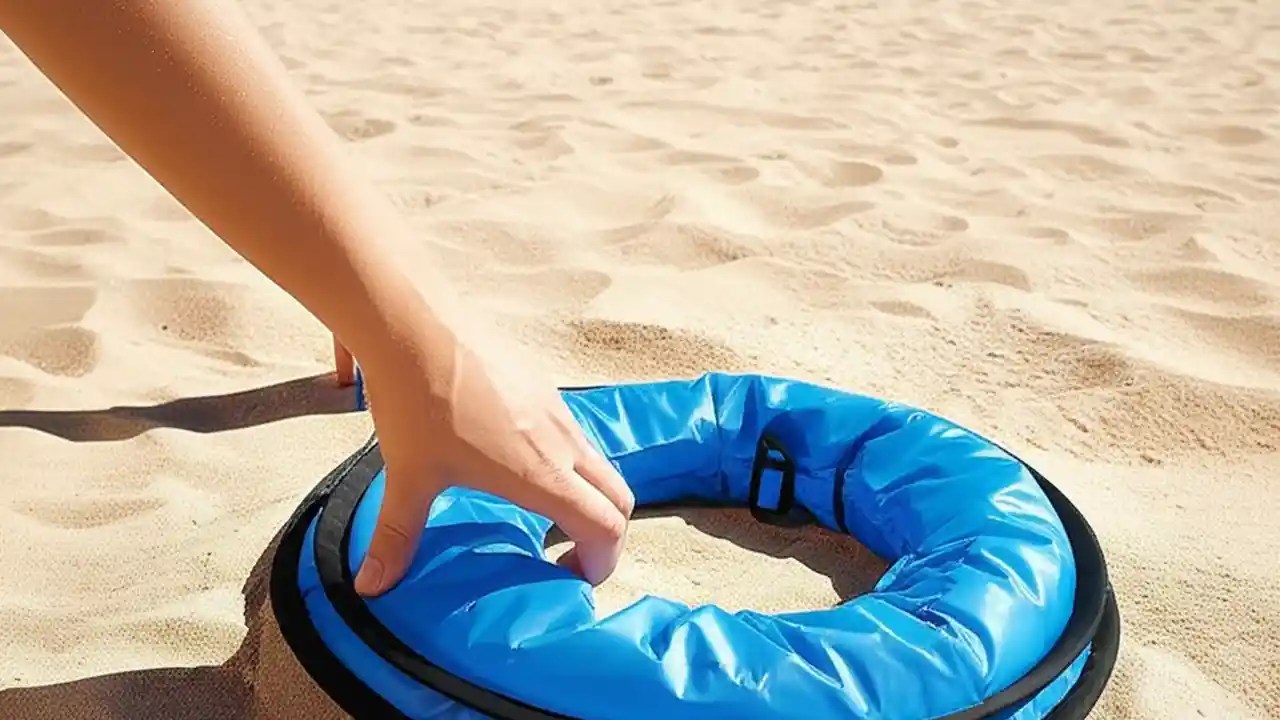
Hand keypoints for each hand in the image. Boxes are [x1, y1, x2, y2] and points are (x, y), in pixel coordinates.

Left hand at [352, 318, 633, 596]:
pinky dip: (568, 461)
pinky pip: (574, 433)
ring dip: (586, 494)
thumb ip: (396, 538)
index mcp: (541, 475)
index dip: (602, 563)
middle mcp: (562, 443)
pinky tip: (516, 459)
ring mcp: (557, 410)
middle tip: (566, 553)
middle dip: (606, 533)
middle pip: (619, 497)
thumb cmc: (417, 401)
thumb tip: (371, 585)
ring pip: (598, 462)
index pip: (606, 527)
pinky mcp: (543, 386)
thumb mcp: (407, 478)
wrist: (416, 325)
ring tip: (540, 510)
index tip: (572, 578)